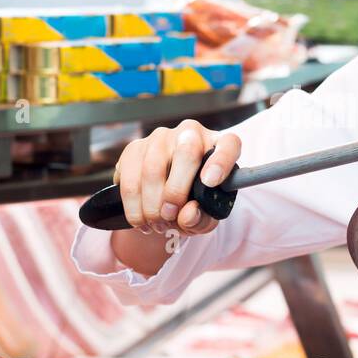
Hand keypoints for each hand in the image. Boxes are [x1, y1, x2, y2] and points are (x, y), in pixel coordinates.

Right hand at [112, 119, 241, 237]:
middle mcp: (192, 134)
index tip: (211, 182)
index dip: (221, 162)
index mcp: (220, 146)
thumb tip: (187, 215)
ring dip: (151, 204)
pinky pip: (129, 177)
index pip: (229, 145)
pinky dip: (133, 205)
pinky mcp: (135, 147)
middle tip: (169, 217)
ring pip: (152, 168)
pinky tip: (140, 219)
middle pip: (186, 152)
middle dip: (175, 191)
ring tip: (156, 224)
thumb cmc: (194, 202)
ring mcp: (162, 137)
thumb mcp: (205, 216)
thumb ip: (202, 219)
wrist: (165, 196)